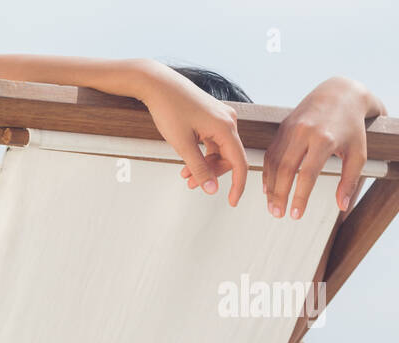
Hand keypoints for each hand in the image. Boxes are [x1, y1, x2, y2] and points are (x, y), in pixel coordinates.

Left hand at [134, 61, 248, 205]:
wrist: (158, 84)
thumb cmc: (169, 109)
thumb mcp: (183, 144)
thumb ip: (199, 168)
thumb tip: (211, 188)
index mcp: (226, 127)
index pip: (239, 162)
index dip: (237, 185)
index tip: (231, 202)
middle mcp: (228, 120)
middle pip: (228, 157)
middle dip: (211, 173)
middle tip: (191, 185)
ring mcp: (221, 117)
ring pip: (219, 150)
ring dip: (204, 165)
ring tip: (185, 175)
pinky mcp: (212, 116)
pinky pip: (213, 141)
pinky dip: (202, 153)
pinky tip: (187, 161)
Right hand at [264, 76, 384, 217]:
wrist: (339, 94)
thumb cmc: (351, 127)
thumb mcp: (358, 153)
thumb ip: (350, 180)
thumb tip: (342, 206)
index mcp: (325, 139)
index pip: (307, 174)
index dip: (300, 197)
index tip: (296, 214)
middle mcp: (304, 132)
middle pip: (285, 170)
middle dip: (279, 196)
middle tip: (278, 214)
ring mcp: (290, 129)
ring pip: (274, 163)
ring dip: (271, 187)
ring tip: (272, 206)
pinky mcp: (282, 128)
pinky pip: (270, 154)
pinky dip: (267, 173)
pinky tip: (269, 188)